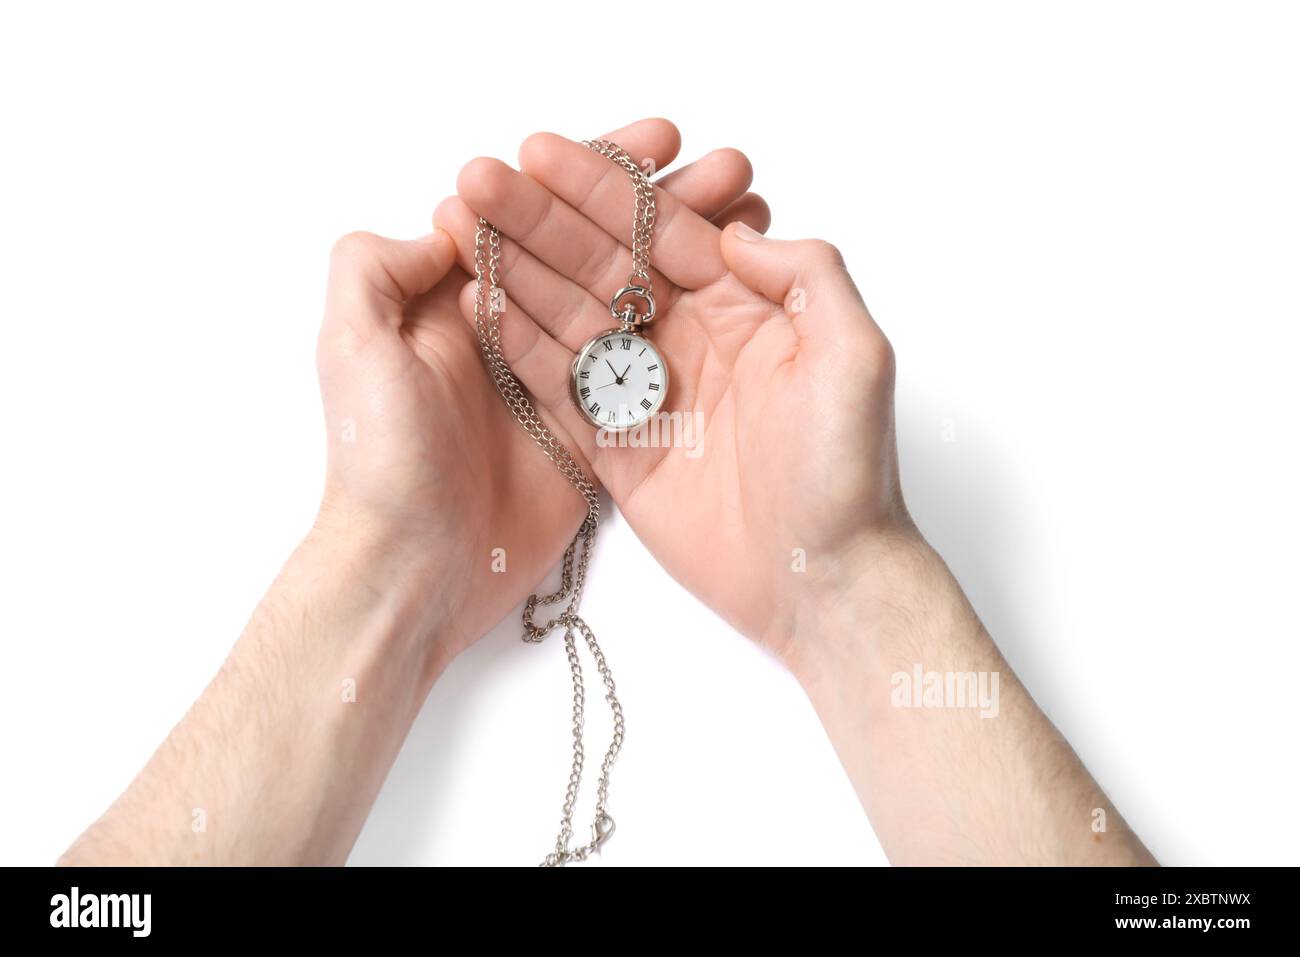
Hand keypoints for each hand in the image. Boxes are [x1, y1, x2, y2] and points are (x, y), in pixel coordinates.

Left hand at [318, 118, 772, 660]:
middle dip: (664, 202)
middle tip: (731, 171)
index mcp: (462, 298)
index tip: (663, 139)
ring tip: (749, 215)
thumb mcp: (354, 343)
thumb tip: (448, 221)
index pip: (542, 211)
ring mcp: (563, 382)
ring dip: (688, 254)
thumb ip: (380, 266)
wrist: (414, 571)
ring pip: (634, 300)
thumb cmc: (379, 459)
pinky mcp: (598, 432)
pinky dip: (688, 329)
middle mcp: (520, 330)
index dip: (601, 170)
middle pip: (601, 248)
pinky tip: (736, 294)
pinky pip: (645, 369)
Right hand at [439, 122, 895, 661]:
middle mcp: (689, 340)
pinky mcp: (616, 447)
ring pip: (570, 320)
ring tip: (460, 231)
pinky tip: (479, 307)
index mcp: (742, 307)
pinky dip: (519, 351)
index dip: (599, 191)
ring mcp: (648, 392)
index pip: (659, 231)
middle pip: (601, 266)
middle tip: (480, 182)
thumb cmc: (847, 471)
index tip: (541, 154)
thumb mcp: (855, 355)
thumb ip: (806, 277)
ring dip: (517, 274)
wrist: (821, 580)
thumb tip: (732, 230)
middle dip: (540, 221)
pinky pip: (560, 390)